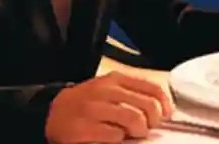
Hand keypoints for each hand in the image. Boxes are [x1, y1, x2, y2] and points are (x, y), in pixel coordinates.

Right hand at [45, 71, 172, 142]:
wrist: (52, 113)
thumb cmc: (88, 103)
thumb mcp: (110, 89)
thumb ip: (133, 94)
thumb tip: (162, 109)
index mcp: (115, 79)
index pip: (152, 88)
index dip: (165, 104)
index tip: (166, 115)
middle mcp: (105, 91)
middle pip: (146, 106)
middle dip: (152, 121)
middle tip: (146, 128)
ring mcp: (94, 110)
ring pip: (133, 119)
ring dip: (138, 131)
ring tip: (132, 134)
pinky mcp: (84, 129)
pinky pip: (114, 135)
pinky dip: (119, 139)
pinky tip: (113, 137)